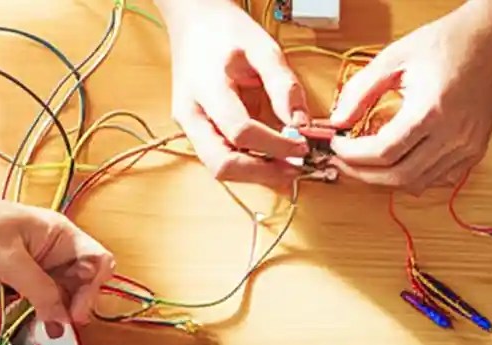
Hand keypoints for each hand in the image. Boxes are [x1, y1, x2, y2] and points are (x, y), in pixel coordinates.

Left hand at [0, 194, 114, 328]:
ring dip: (48, 317)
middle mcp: (48, 252)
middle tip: (56, 330)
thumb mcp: (7, 259)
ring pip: (54, 300)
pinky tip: (19, 328)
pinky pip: (29, 306)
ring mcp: (28, 269)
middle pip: (79, 286)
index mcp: (56, 235)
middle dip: (71, 308)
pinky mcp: (8, 284)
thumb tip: (63, 321)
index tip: (75, 314)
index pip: (97, 262)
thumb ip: (40, 291)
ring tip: (37, 333)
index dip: (93, 290)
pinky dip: (27, 319)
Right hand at [162, 0, 308, 185]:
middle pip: (221, 164)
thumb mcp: (262, 47)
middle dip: (261, 174)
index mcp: (205, 88)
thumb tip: (301, 124)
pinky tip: (270, 157)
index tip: (302, 146)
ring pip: (219, 168)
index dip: (275, 145)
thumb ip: (283, 84)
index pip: (240, 131)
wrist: (194, 22)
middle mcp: (190, 114)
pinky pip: (221, 158)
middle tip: (293, 170)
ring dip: (255, 174)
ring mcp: (189, 126)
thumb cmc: (226, 31)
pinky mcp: (196, 132)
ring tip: (286, 165)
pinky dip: (247, 164)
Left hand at [329, 5, 491, 193]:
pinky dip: (415, 177)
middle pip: (399, 176)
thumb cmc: (450, 42)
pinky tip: (401, 160)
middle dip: (363, 174)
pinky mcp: (475, 151)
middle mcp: (453, 135)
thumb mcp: (395, 57)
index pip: (383, 151)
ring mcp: (467, 147)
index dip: (353, 154)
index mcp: (432, 110)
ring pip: (419, 183)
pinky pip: (440, 179)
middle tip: (343, 163)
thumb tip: (338, 119)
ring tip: (366, 163)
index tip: (337, 145)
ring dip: (387, 179)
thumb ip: (361, 90)